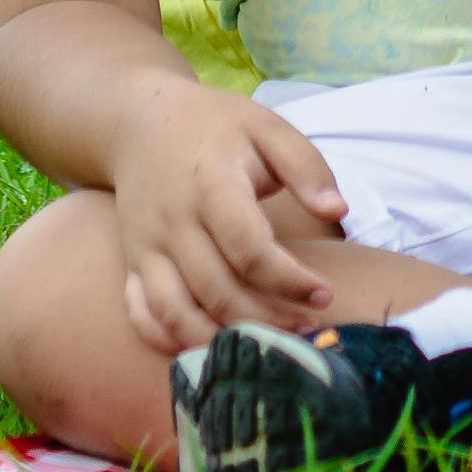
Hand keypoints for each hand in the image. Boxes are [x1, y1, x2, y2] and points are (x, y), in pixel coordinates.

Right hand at [107, 81, 355, 355]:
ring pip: (177, 314)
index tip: (324, 295)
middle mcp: (174, 224)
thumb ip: (306, 166)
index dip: (289, 281)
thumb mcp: (266, 126)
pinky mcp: (132, 264)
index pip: (250, 250)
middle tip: (306, 329)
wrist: (139, 122)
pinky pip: (143, 316)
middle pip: (218, 291)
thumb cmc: (214, 125)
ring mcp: (147, 248)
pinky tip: (207, 349)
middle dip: (266, 320)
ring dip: (220, 341)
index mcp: (212, 186)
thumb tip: (338, 211)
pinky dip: (168, 342)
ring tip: (263, 347)